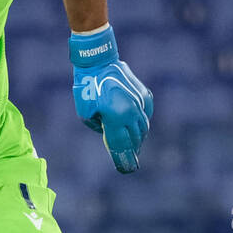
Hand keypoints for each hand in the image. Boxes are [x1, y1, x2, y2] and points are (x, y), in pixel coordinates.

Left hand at [69, 28, 152, 173]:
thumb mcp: (85, 114)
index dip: (124, 159)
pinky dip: (143, 121)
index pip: (122, 145)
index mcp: (115, 119)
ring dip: (139, 137)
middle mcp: (131, 112)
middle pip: (136, 138)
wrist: (99, 63)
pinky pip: (147, 114)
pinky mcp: (144, 94)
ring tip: (135, 145)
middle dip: (133, 150)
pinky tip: (138, 126)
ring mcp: (139, 103)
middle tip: (132, 158)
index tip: (127, 169)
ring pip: (144, 127)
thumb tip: (108, 134)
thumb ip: (99, 128)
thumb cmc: (87, 89)